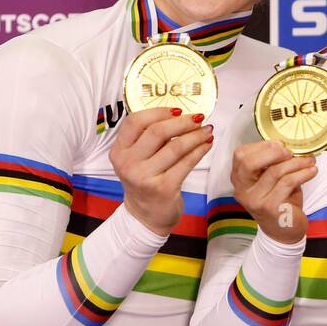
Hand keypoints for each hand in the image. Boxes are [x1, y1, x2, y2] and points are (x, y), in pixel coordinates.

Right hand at [110, 107, 212, 235]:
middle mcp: (128, 163)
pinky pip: (186, 163)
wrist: (146, 216)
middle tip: (198, 118)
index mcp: (119, 151)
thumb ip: (148, 138)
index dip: (158, 111)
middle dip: (182, 122)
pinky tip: (207, 145)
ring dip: (195, 135)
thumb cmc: (145, 181)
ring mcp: (144, 177)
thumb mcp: (137, 159)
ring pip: (175, 147)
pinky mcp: (163, 188)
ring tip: (207, 130)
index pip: (135, 121)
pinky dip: (199, 151)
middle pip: (156, 132)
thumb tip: (179, 114)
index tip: (178, 109)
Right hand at [231, 140, 317, 244]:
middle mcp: (242, 190)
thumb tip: (286, 144)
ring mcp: (255, 200)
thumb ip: (272, 163)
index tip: (280, 144)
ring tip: (309, 161)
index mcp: (239, 179)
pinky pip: (288, 182)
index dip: (261, 146)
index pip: (241, 155)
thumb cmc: (279, 201)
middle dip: (272, 152)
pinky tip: (312, 171)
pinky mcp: (270, 207)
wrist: (284, 231)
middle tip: (290, 151)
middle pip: (248, 162)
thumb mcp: (272, 180)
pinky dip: (303, 173)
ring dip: (296, 162)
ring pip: (274, 171)